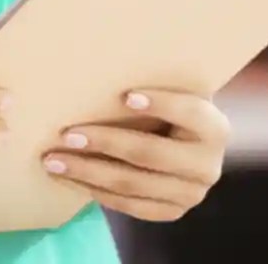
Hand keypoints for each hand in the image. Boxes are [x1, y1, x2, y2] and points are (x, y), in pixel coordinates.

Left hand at [42, 89, 229, 221]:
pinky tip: (69, 178)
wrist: (182, 146)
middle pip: (150, 153)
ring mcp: (190, 194)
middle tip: (67, 134)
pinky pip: (128, 205)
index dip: (161, 104)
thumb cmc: (165, 108)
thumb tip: (100, 56)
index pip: (190, 112)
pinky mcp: (171, 212)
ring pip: (132, 184)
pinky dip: (95, 191)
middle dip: (105, 142)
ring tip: (53, 160)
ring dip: (88, 171)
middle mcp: (208, 165)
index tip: (125, 95)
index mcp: (214, 127)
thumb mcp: (170, 92)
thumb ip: (151, 80)